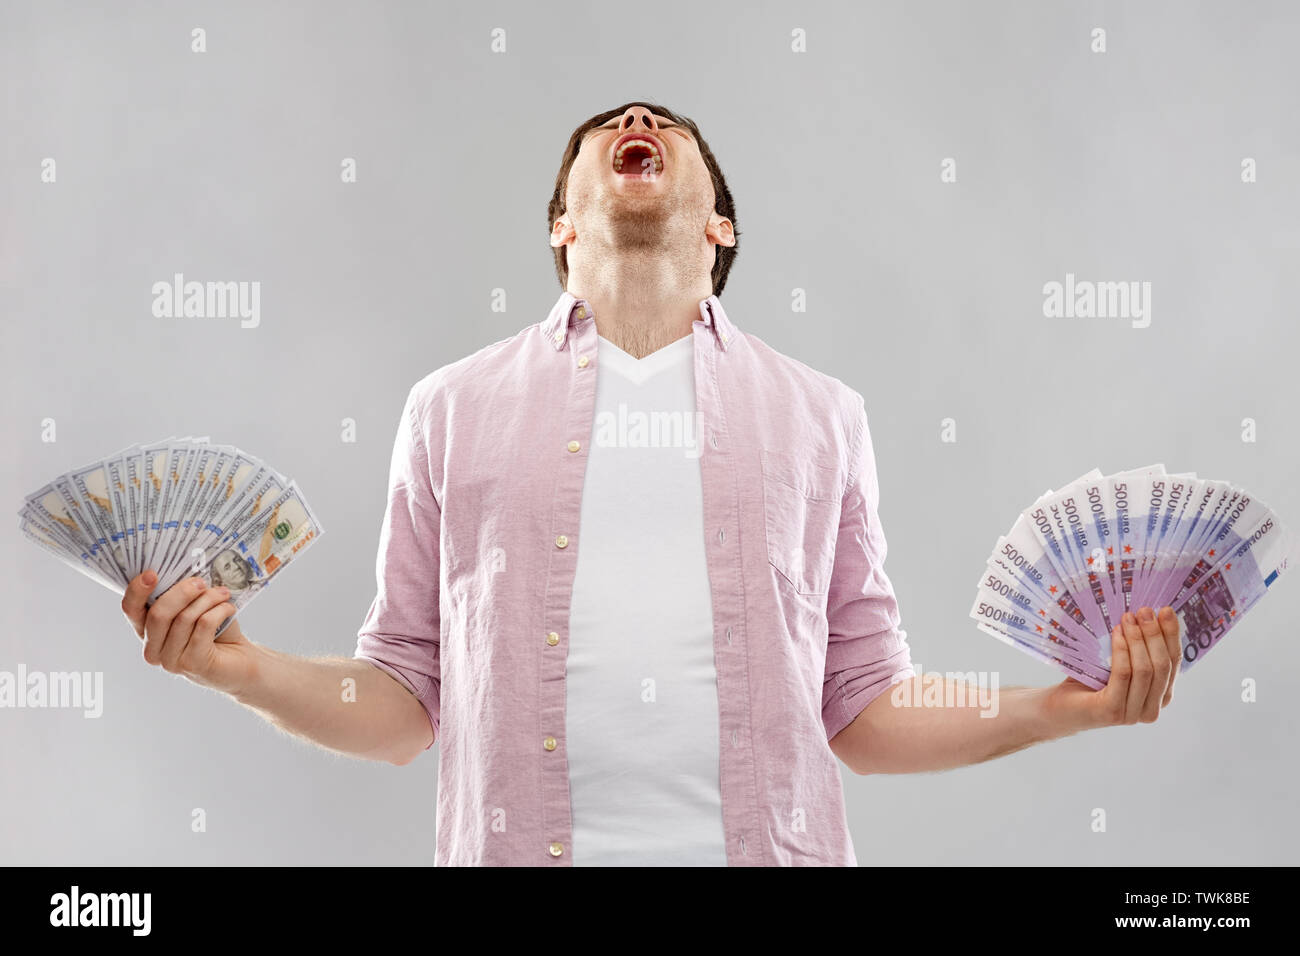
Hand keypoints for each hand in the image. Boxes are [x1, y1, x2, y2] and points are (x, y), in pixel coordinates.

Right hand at [121, 569, 257, 695]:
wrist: (242, 660)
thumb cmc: (217, 631)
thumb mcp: (195, 608)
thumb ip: (182, 595)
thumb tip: (184, 570)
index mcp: (146, 631)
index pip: (131, 609)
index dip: (137, 590)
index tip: (152, 573)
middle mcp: (153, 650)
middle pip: (158, 614)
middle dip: (182, 592)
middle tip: (201, 582)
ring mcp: (171, 661)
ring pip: (184, 618)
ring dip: (208, 599)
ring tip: (223, 594)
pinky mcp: (194, 664)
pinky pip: (204, 625)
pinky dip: (219, 611)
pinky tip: (229, 608)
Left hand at [1046, 606, 1180, 731]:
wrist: (1058, 708)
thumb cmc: (1088, 681)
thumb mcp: (1116, 663)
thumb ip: (1135, 649)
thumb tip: (1145, 613)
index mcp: (1160, 697)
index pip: (1173, 663)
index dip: (1171, 636)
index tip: (1166, 610)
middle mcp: (1151, 710)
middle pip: (1162, 666)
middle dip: (1155, 634)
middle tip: (1145, 610)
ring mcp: (1133, 714)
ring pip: (1145, 670)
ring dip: (1137, 639)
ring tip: (1128, 617)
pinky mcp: (1113, 711)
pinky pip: (1124, 674)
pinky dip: (1122, 650)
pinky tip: (1117, 632)